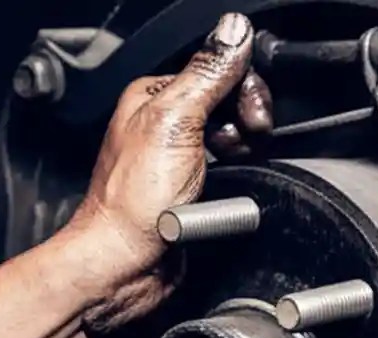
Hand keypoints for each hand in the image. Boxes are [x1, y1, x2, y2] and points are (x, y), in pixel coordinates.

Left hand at [67, 12, 272, 331]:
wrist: (124, 268)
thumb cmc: (132, 204)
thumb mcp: (175, 122)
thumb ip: (208, 73)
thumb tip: (234, 30)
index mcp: (155, 95)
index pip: (221, 69)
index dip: (246, 91)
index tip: (253, 118)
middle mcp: (166, 123)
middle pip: (233, 104)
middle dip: (246, 125)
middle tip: (240, 146)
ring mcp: (180, 158)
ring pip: (237, 140)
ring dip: (245, 157)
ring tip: (227, 175)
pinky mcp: (194, 191)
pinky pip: (233, 174)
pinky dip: (240, 182)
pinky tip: (225, 195)